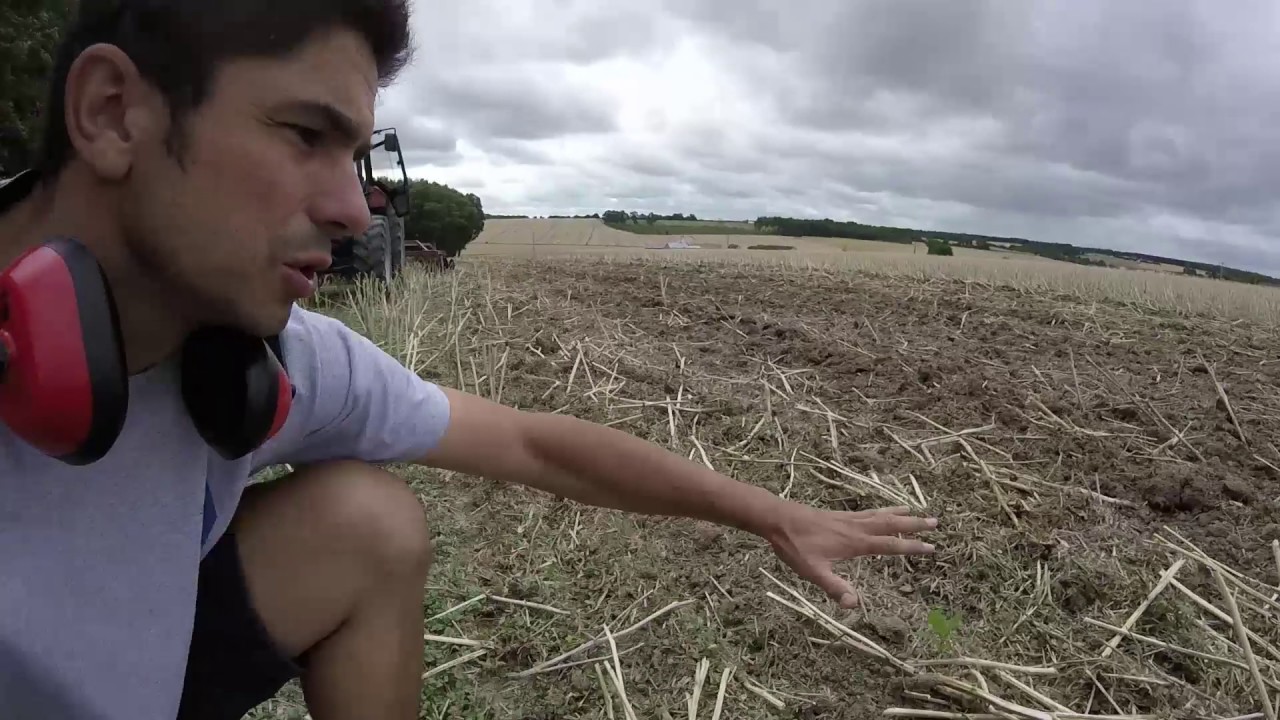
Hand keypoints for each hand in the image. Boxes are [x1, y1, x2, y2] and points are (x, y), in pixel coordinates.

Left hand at [767, 505, 937, 608]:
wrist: (778, 519)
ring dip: (900, 514)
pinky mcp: (839, 515)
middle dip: (914, 524)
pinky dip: (881, 510)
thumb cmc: (794, 546)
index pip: (889, 545)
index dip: (911, 546)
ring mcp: (848, 519)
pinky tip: (882, 511)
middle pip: (891, 524)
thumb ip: (834, 587)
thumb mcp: (813, 571)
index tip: (932, 547)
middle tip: (936, 521)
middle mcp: (856, 527)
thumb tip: (854, 605)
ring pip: (880, 514)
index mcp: (855, 542)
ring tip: (916, 510)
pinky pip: (867, 511)